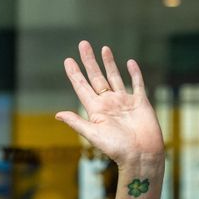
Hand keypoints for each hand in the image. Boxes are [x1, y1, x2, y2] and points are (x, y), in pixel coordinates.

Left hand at [55, 41, 164, 167]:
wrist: (142, 154)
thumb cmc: (116, 148)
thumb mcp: (93, 134)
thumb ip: (77, 122)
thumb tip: (57, 114)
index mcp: (95, 109)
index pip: (82, 86)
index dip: (75, 73)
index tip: (67, 60)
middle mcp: (108, 102)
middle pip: (96, 77)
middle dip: (89, 61)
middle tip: (83, 44)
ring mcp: (124, 101)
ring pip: (115, 77)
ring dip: (109, 63)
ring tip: (103, 48)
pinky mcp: (140, 102)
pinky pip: (137, 84)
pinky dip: (134, 73)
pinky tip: (129, 62)